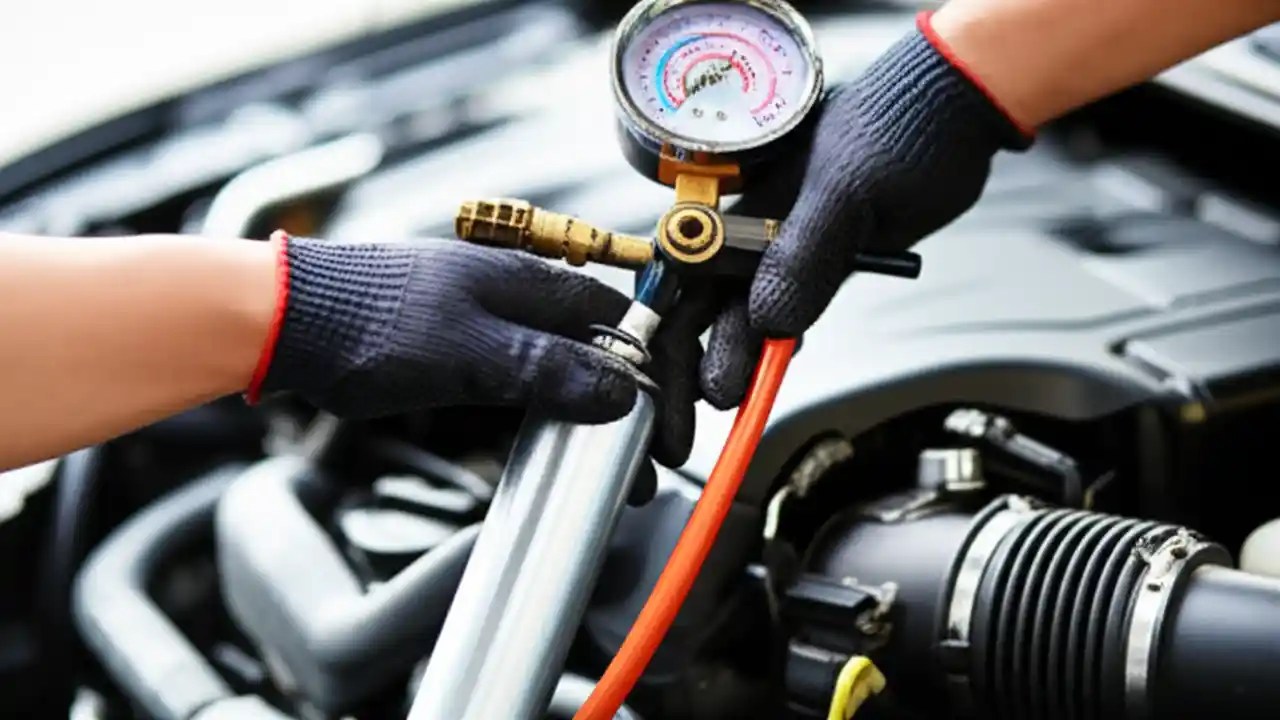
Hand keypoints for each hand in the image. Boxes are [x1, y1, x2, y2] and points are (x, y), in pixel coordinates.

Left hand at [252, 235, 646, 425]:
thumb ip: (547, 368)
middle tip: (641, 459)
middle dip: (628, 401)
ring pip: (560, 362)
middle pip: (597, 346)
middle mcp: (515, 290)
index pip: (620, 322)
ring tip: (604, 463)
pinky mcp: (456, 340)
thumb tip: (620, 388)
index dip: (652, 372)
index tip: (666, 422)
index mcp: (529, 280)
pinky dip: (547, 405)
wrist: (286, 319)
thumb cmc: (370, 322)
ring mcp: (485, 313)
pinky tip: (549, 435)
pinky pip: (522, 372)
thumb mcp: (469, 354)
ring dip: (588, 409)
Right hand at [695, 17, 1032, 408]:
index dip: (673, 354)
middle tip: (685, 439)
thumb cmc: (896, 126)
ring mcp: (778, 255)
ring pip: (736, 325)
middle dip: (688, 381)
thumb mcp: (848, 189)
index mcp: (735, 215)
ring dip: (729, 373)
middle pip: (697, 320)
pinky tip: (762, 381)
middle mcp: (746, 238)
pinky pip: (778, 319)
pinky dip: (768, 354)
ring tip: (724, 422)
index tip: (685, 403)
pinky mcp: (813, 268)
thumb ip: (804, 253)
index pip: (680, 294)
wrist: (949, 114)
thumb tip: (769, 321)